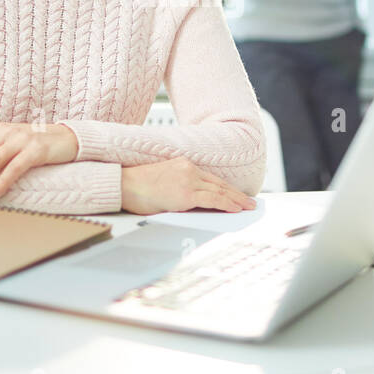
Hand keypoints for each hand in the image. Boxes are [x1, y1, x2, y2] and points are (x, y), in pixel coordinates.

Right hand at [120, 158, 256, 214]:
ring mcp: (188, 180)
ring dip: (236, 200)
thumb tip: (194, 201)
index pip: (210, 178)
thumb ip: (180, 186)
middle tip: (250, 201)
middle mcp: (188, 169)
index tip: (236, 194)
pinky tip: (235, 209)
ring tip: (248, 207)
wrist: (123, 184)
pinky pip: (213, 199)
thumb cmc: (137, 186)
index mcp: (183, 164)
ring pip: (219, 191)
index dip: (226, 187)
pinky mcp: (186, 193)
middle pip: (218, 183)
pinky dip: (227, 204)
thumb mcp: (163, 181)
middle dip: (236, 194)